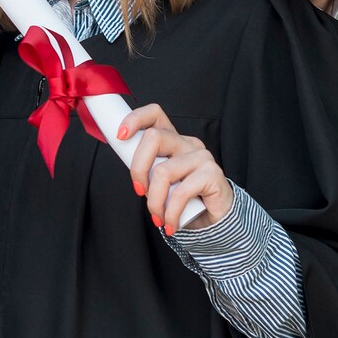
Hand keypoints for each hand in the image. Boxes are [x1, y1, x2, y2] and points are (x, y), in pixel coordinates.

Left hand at [119, 104, 232, 234]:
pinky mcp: (212, 174)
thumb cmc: (184, 199)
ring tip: (157, 216)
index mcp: (172, 139)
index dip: (135, 119)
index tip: (120, 136)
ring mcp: (201, 156)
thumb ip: (147, 168)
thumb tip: (127, 167)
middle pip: (154, 138)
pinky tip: (170, 223)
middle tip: (139, 190)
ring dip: (154, 200)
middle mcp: (187, 143)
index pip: (155, 114)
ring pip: (163, 170)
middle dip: (138, 168)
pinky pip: (181, 192)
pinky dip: (170, 211)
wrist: (216, 220)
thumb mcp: (161, 180)